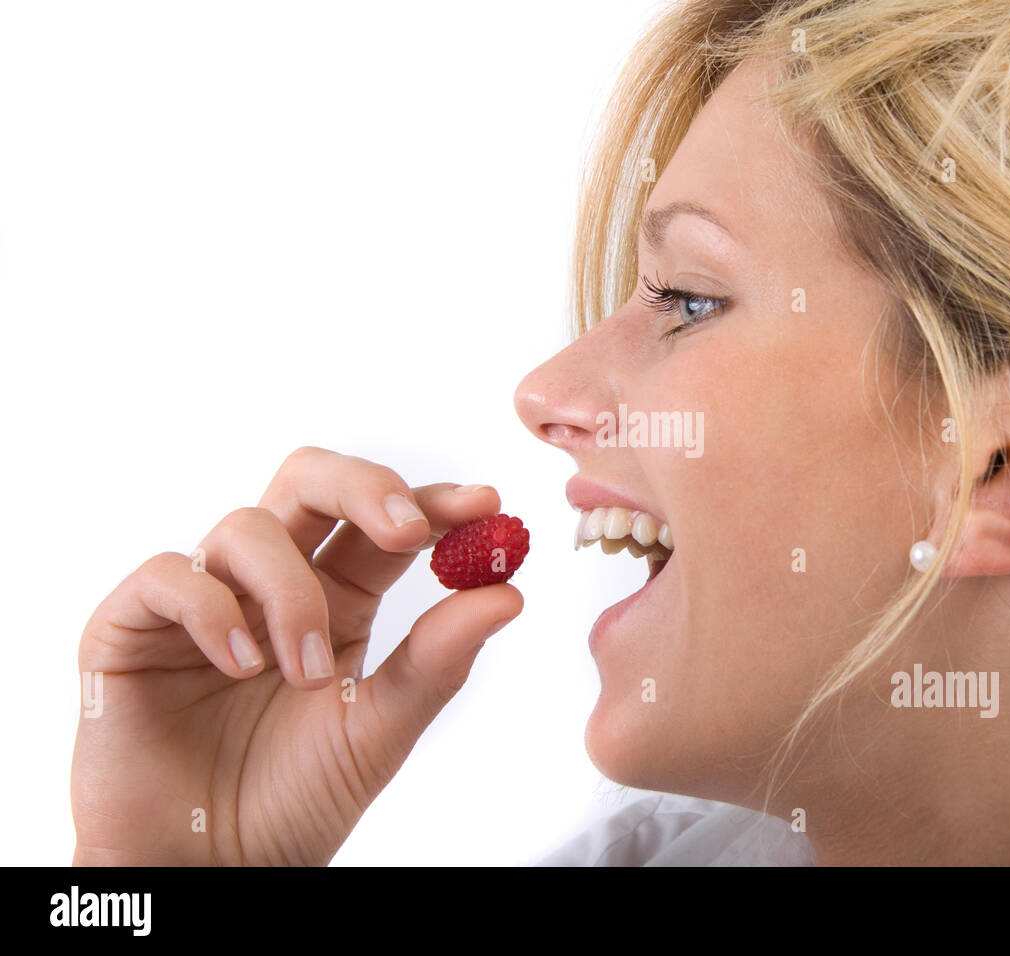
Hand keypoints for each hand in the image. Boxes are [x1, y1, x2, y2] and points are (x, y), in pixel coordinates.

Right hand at [71, 446, 522, 864]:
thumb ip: (438, 660)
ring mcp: (204, 600)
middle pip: (311, 481)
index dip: (431, 503)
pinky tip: (241, 665)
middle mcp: (272, 585)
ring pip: (247, 527)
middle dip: (363, 488)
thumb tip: (509, 593)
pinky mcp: (133, 627)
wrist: (211, 870)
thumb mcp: (380, 730)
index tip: (483, 504)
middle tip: (406, 532)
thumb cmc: (294, 799)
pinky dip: (212, 610)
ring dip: (290, 592)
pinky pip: (170, 575)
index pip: (383, 524)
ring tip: (308, 673)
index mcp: (338, 599)